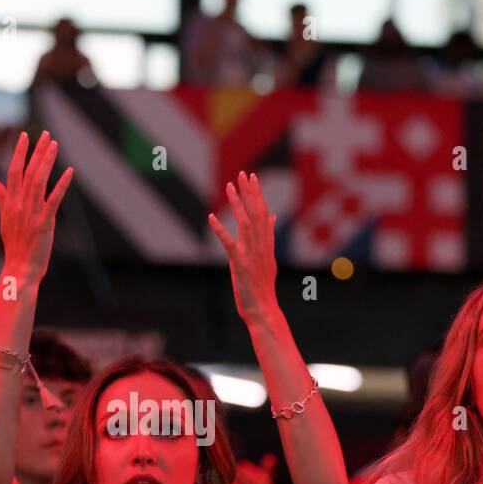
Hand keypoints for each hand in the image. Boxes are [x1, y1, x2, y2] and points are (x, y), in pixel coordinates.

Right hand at [0, 130, 73, 285]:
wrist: (20, 267)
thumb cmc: (14, 245)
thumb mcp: (4, 219)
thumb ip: (1, 197)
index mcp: (10, 202)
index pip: (13, 171)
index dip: (19, 152)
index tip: (24, 136)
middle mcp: (19, 204)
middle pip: (27, 171)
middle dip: (36, 151)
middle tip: (45, 134)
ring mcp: (31, 213)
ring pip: (39, 180)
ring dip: (47, 161)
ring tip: (55, 145)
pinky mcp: (44, 222)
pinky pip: (54, 199)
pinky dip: (62, 184)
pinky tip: (69, 171)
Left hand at [208, 171, 278, 321]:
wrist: (263, 309)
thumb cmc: (262, 286)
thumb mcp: (268, 258)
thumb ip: (269, 237)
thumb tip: (271, 218)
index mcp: (267, 244)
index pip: (264, 213)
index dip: (257, 195)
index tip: (252, 178)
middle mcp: (261, 246)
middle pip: (257, 214)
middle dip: (250, 193)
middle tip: (244, 174)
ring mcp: (251, 255)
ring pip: (245, 223)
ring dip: (237, 204)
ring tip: (229, 186)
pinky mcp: (240, 265)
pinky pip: (229, 244)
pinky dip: (220, 230)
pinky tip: (211, 217)